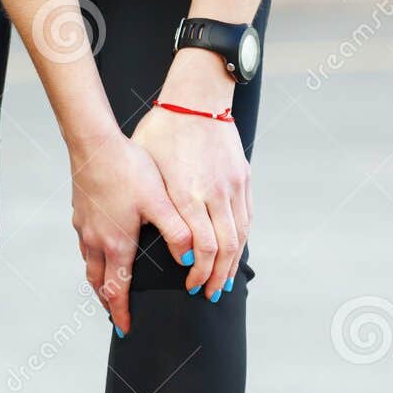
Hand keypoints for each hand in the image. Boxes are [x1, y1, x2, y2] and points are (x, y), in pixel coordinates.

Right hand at [69, 133, 191, 334]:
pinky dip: (94, 261)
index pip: (117, 292)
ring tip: (109, 291)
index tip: (126, 329)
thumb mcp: (160, 201)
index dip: (122, 314)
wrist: (93, 143)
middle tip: (117, 317)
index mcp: (116, 245)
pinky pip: (86, 248)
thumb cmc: (128, 169)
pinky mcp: (79, 215)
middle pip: (98, 285)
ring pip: (90, 266)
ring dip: (100, 283)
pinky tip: (103, 252)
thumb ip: (178, 232)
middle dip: (109, 304)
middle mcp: (95, 242)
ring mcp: (84, 228)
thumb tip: (190, 260)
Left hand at [131, 52, 249, 300]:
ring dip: (232, 265)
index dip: (197, 272)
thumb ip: (152, 203)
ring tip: (223, 284)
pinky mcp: (243, 179)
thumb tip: (146, 237)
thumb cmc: (163, 131)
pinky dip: (241, 242)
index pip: (200, 246)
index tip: (189, 285)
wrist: (197, 98)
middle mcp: (213, 193)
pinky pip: (246, 219)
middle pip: (224, 248)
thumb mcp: (146, 167)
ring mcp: (232, 186)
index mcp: (186, 193)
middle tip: (208, 294)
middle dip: (216, 277)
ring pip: (240, 237)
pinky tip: (234, 256)